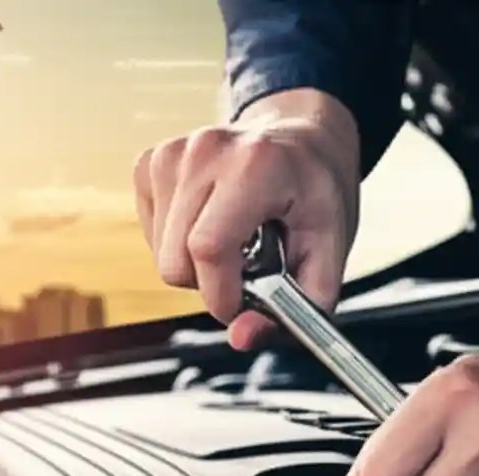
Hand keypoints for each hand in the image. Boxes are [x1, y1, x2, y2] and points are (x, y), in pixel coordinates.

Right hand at [133, 88, 361, 349]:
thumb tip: (241, 337)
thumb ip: (296, 304)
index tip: (240, 304)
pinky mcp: (150, 161)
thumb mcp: (328, 250)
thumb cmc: (315, 190)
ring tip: (230, 238)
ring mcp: (172, 153)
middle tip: (244, 266)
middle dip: (208, 282)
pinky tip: (206, 222)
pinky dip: (176, 242)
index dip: (220, 293)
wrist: (300, 135)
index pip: (209, 248)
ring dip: (192, 262)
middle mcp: (206, 151)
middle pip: (176, 259)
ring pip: (160, 253)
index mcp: (256, 164)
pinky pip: (150, 233)